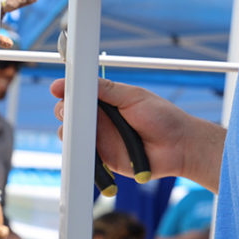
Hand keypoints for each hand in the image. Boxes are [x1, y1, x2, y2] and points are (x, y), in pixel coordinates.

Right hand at [51, 76, 204, 182]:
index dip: (66, 91)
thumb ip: (107, 89)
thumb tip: (80, 79)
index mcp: (106, 101)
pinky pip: (84, 156)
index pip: (78, 94)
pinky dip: (78, 152)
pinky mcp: (104, 159)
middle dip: (63, 111)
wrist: (180, 146)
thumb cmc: (163, 117)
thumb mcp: (134, 96)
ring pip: (71, 135)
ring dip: (68, 131)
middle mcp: (100, 119)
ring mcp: (100, 139)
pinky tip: (79, 146)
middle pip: (69, 114)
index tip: (57, 88)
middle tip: (67, 110)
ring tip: (75, 128)